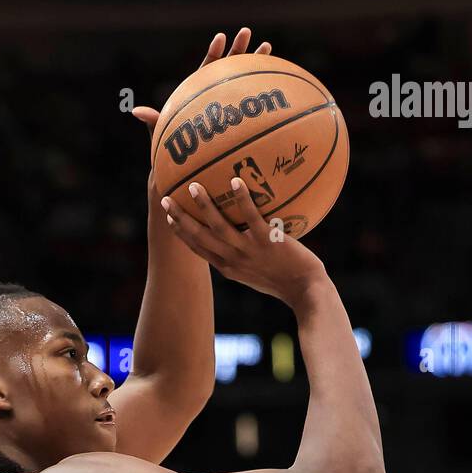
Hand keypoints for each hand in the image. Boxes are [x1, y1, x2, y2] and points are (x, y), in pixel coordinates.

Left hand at [131, 27, 272, 170]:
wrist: (190, 172)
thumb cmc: (174, 154)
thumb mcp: (163, 137)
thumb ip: (154, 121)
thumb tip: (136, 111)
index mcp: (198, 96)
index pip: (206, 70)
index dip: (213, 54)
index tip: (221, 37)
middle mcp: (216, 98)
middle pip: (228, 69)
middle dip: (238, 50)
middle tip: (247, 32)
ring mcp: (230, 109)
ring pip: (245, 84)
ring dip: (257, 65)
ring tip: (268, 48)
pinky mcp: (242, 125)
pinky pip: (255, 112)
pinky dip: (266, 101)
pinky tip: (282, 90)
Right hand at [160, 177, 329, 308]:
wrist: (305, 292)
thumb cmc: (286, 280)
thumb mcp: (258, 272)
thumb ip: (247, 255)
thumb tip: (245, 232)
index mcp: (228, 267)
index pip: (198, 249)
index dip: (181, 233)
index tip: (169, 218)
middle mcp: (233, 260)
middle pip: (199, 237)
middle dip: (180, 219)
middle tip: (165, 199)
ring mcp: (249, 252)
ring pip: (219, 227)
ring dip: (203, 206)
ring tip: (193, 186)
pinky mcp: (267, 242)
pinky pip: (251, 218)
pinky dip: (242, 200)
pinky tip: (235, 180)